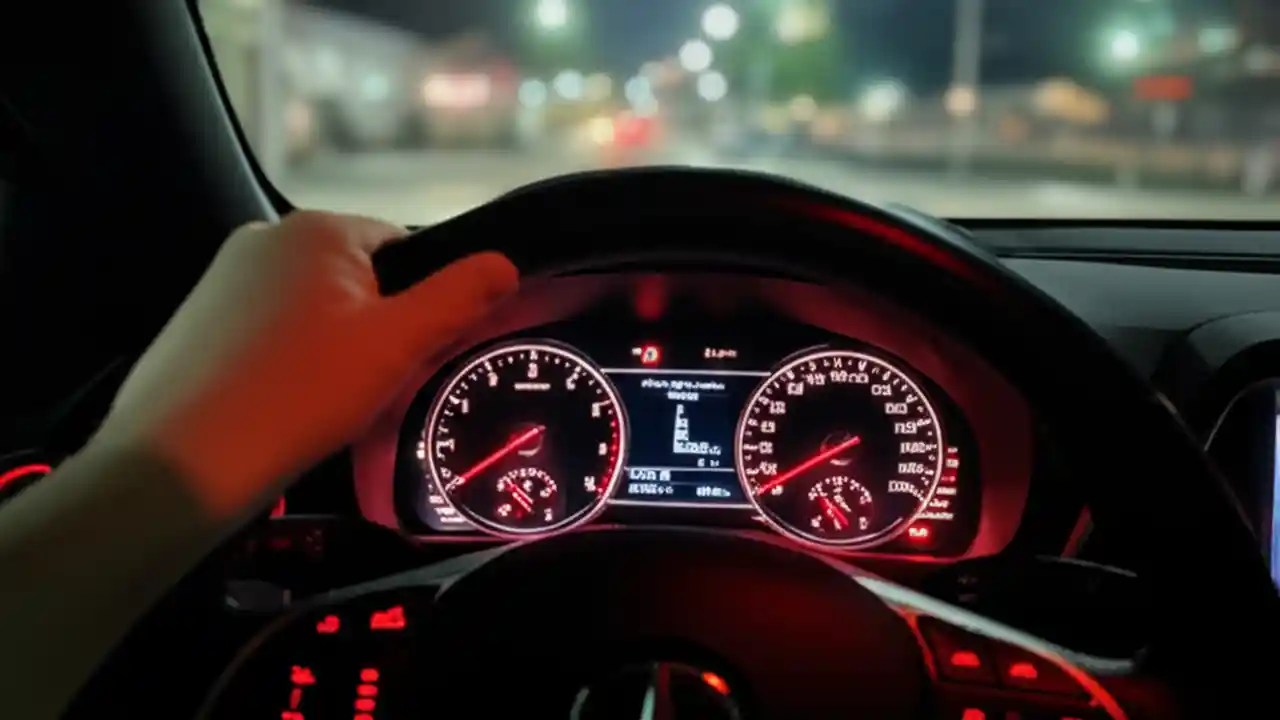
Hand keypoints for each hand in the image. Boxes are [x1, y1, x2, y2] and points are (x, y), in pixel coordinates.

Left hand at [92, 211, 517, 517]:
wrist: (184, 459)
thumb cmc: (304, 392)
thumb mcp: (398, 345)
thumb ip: (459, 298)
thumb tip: (505, 263)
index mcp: (319, 228)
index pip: (404, 247)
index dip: (420, 303)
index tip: (411, 354)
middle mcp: (266, 236)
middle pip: (357, 276)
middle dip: (374, 325)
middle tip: (372, 385)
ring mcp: (224, 276)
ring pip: (313, 306)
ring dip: (332, 345)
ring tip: (326, 401)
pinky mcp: (198, 318)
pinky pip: (270, 329)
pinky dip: (288, 359)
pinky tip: (284, 402)